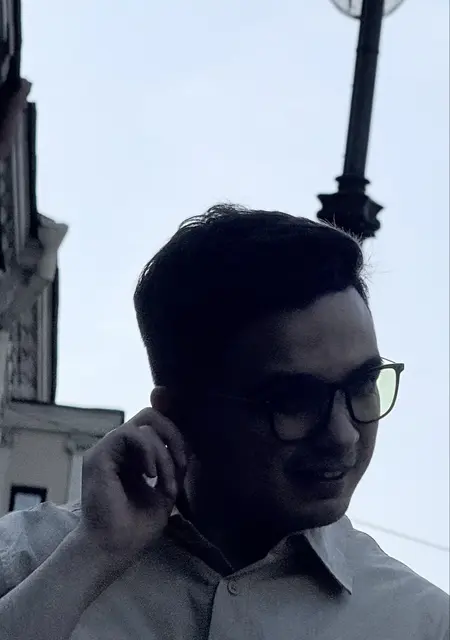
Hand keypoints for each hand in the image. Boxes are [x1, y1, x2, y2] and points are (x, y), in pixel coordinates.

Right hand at [76, 407, 186, 559]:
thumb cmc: (135, 529)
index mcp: (132, 457)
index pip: (156, 428)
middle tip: (181, 463)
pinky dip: (148, 450)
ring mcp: (107, 450)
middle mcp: (118, 449)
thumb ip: (172, 469)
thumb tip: (188, 449)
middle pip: (150, 416)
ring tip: (165, 482)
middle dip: (173, 435)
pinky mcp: (99, 455)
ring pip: (144, 426)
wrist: (112, 550)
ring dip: (163, 453)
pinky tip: (150, 474)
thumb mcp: (164, 494)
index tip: (184, 468)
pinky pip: (129, 433)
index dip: (176, 440)